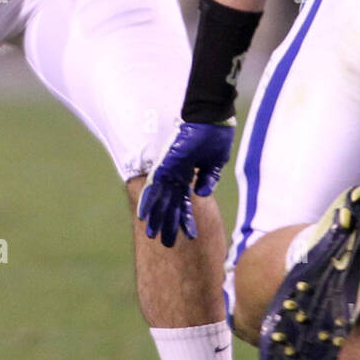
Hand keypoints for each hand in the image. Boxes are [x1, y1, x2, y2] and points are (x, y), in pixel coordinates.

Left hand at [137, 120, 234, 247]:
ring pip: (160, 200)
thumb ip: (208, 178)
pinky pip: (153, 186)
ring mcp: (170, 170)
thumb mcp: (215, 162)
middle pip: (171, 205)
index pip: (185, 202)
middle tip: (166, 243)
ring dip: (156, 218)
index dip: (186, 219)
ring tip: (153, 236)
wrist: (211, 115)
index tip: (190, 236)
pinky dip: (148, 202)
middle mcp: (177, 175)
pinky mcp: (165, 165)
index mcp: (189, 175)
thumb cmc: (216, 134)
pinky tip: (144, 216)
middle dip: (169, 224)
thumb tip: (202, 194)